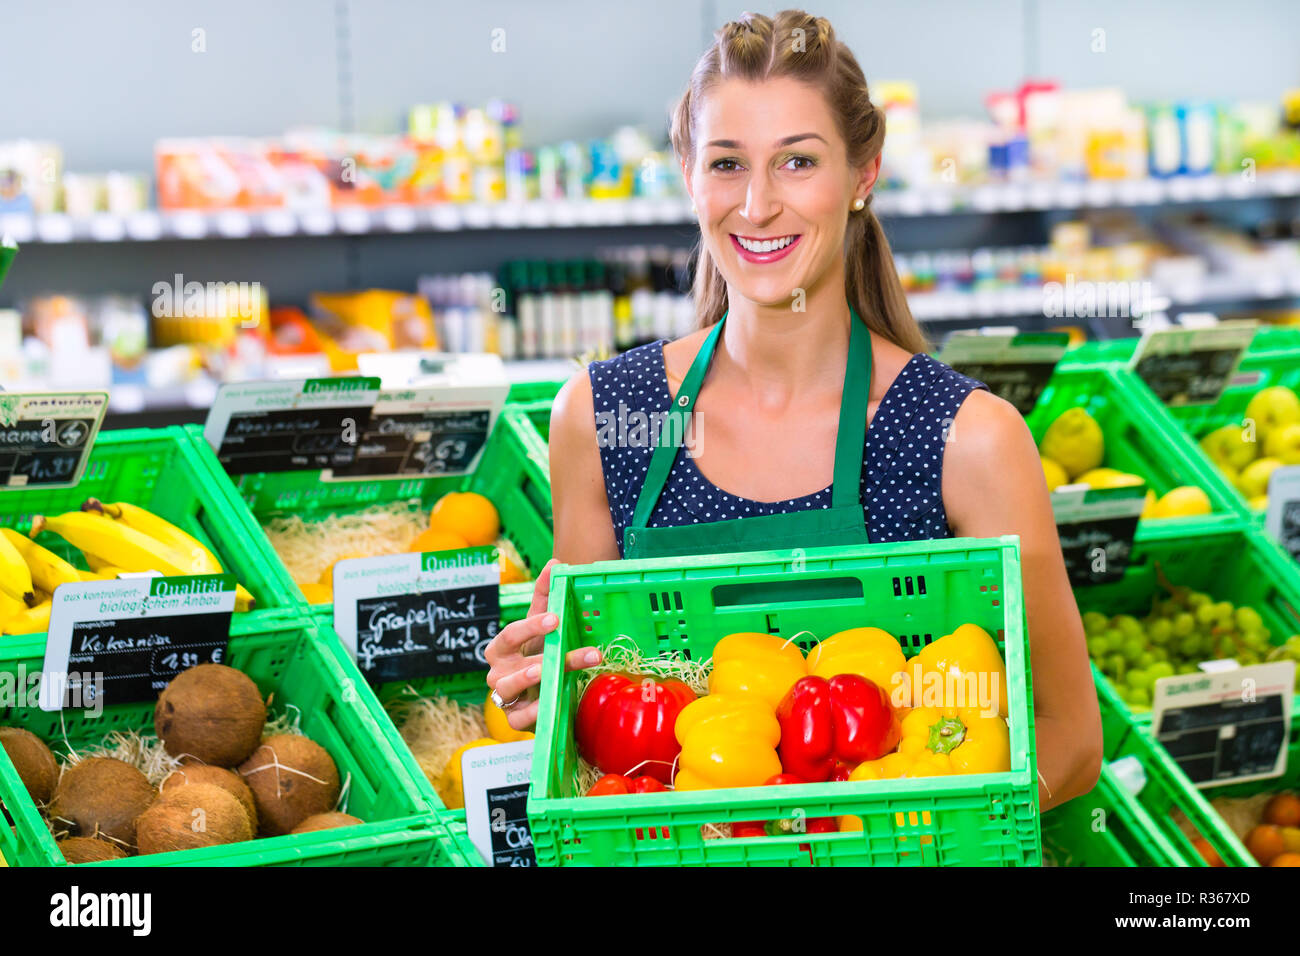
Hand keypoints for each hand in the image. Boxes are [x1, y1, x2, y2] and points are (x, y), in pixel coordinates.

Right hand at [485, 558, 602, 730]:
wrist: (539, 699)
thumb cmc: (535, 657)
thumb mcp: (541, 629)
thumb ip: (545, 598)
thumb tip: (555, 563)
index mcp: (501, 648)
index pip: (510, 633)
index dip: (531, 625)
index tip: (556, 618)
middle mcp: (498, 671)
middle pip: (511, 660)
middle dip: (543, 652)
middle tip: (577, 647)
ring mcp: (503, 697)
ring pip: (509, 687)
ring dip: (531, 678)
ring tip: (549, 671)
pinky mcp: (514, 720)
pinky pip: (518, 718)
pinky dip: (533, 710)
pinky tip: (551, 702)